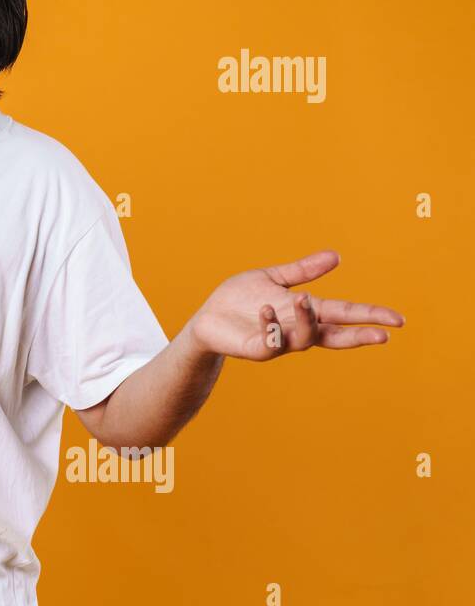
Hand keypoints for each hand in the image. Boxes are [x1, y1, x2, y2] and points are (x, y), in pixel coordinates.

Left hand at [183, 250, 404, 360]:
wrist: (208, 317)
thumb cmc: (240, 299)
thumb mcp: (273, 279)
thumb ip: (303, 271)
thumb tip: (336, 256)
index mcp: (305, 311)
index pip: (343, 314)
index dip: (369, 316)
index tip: (397, 320)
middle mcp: (297, 329)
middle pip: (334, 335)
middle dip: (358, 336)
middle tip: (382, 335)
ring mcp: (279, 341)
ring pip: (304, 339)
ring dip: (307, 321)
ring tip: (303, 299)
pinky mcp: (257, 349)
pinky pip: (271, 343)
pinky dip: (272, 327)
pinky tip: (267, 310)